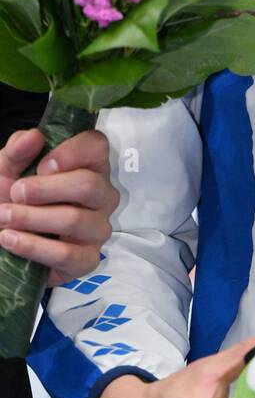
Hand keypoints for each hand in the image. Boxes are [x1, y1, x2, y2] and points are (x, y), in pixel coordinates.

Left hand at [0, 127, 115, 284]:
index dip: (71, 153)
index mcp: (89, 165)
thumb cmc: (14, 198)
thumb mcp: (7, 170)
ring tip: (4, 218)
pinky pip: (67, 255)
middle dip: (45, 189)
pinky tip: (10, 239)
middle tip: (14, 193)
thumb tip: (33, 137)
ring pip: (75, 220)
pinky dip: (33, 246)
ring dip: (31, 218)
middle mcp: (102, 195)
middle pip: (89, 185)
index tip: (41, 166)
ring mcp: (98, 228)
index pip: (97, 146)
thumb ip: (17, 150)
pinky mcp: (87, 260)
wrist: (6, 237)